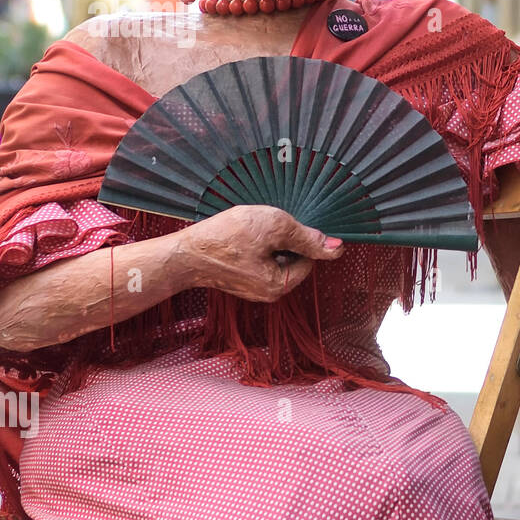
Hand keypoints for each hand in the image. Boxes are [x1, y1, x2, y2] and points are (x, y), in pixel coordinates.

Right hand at [176, 205, 344, 301]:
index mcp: (280, 285)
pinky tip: (238, 237)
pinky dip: (253, 244)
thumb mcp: (274, 227)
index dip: (300, 237)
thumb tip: (337, 247)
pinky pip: (258, 258)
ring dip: (267, 240)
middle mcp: (269, 292)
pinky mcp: (240, 278)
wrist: (182, 252)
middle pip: (293, 258)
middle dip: (283, 239)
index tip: (280, 226)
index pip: (310, 257)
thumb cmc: (225, 239)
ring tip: (247, 231)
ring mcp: (253, 287)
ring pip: (275, 256)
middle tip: (261, 228)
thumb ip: (307, 237)